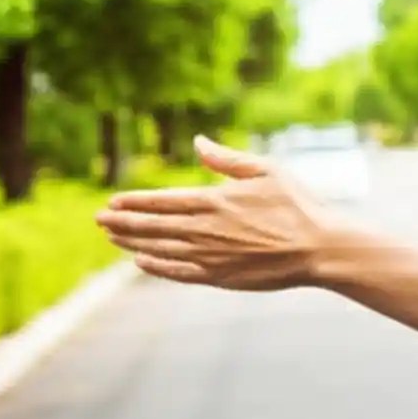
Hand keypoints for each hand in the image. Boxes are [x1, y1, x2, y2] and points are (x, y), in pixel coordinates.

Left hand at [95, 135, 346, 290]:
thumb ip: (227, 159)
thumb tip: (198, 141)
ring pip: (160, 250)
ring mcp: (211, 256)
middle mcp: (206, 230)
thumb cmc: (297, 205)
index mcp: (215, 201)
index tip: (112, 200)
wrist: (319, 249)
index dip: (135, 201)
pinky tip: (141, 262)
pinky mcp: (221, 277)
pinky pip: (179, 272)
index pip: (163, 201)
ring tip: (113, 238)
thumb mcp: (266, 170)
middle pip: (153, 226)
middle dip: (123, 222)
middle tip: (98, 220)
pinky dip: (157, 267)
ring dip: (133, 243)